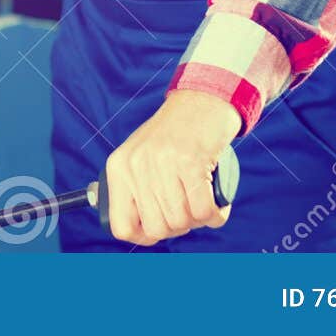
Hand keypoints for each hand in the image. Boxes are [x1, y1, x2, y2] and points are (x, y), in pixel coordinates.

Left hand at [103, 89, 239, 245]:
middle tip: (189, 206)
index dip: (144, 236)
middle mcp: (135, 165)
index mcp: (118, 167)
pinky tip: (217, 202)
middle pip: (158, 229)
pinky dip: (216, 214)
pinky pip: (204, 211)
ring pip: (182, 221)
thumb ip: (137, 188)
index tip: (161, 228)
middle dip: (179, 225)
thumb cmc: (175, 135)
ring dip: (199, 219)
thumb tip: (140, 232)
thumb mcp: (143, 156)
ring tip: (203, 199)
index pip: (121, 227)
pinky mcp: (190, 161)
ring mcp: (162, 163)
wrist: (202, 100)